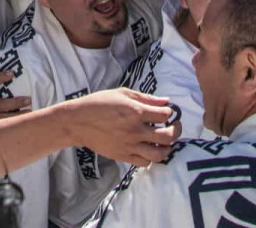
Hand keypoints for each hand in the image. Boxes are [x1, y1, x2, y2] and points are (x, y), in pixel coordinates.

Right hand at [56, 88, 180, 166]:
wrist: (78, 122)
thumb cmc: (99, 103)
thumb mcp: (123, 93)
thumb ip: (146, 98)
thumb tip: (166, 101)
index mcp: (136, 112)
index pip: (165, 115)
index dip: (170, 113)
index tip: (168, 112)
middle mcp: (136, 131)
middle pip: (168, 136)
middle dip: (176, 130)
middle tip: (175, 126)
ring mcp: (130, 146)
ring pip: (159, 154)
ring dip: (167, 148)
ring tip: (165, 142)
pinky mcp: (123, 156)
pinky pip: (145, 162)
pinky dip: (151, 157)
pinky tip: (150, 149)